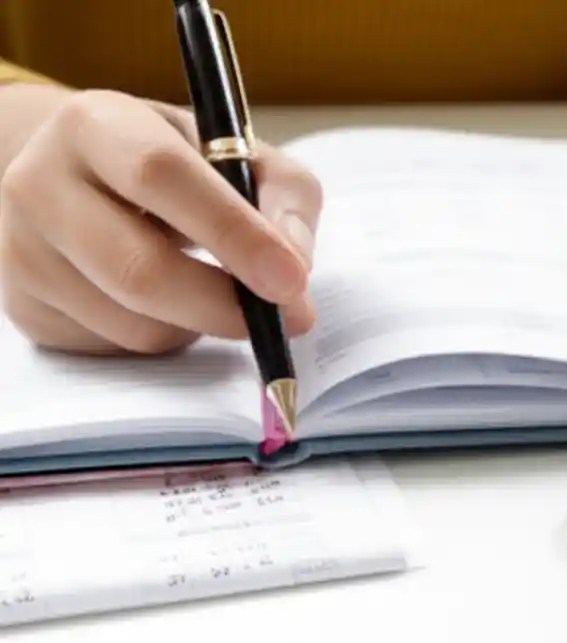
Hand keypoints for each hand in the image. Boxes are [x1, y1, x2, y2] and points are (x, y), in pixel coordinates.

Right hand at [0, 89, 322, 354]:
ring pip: (134, 325)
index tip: (293, 278)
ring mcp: (22, 252)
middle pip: (140, 270)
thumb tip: (295, 265)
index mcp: (94, 124)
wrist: (74, 176)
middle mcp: (39, 184)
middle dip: (226, 306)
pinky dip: (168, 337)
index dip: (234, 233)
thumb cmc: (172, 163)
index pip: (161, 177)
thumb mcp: (236, 152)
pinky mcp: (27, 308)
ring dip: (202, 326)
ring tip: (219, 291)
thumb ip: (284, 195)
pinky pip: (118, 349)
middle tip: (289, 318)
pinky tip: (170, 302)